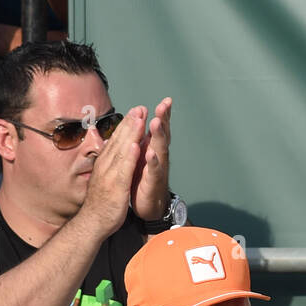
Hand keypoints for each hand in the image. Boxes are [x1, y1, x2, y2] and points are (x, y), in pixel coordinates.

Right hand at [77, 106, 145, 235]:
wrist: (93, 222)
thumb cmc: (101, 203)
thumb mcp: (104, 180)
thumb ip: (108, 166)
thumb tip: (110, 155)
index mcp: (105, 164)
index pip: (116, 141)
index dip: (125, 126)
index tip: (134, 112)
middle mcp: (106, 165)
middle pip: (118, 141)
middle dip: (129, 123)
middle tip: (139, 108)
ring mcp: (110, 175)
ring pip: (121, 150)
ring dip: (130, 134)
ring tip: (139, 119)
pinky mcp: (116, 186)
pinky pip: (124, 169)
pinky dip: (130, 156)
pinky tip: (136, 145)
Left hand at [131, 96, 172, 219]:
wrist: (149, 206)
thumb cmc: (144, 179)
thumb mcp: (142, 156)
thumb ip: (143, 140)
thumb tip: (139, 122)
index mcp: (154, 148)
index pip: (159, 129)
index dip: (163, 115)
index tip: (166, 100)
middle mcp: (159, 156)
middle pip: (162, 135)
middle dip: (164, 119)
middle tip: (165, 105)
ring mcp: (157, 169)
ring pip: (159, 149)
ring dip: (158, 136)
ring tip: (157, 123)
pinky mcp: (153, 182)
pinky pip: (153, 170)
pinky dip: (153, 161)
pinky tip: (151, 153)